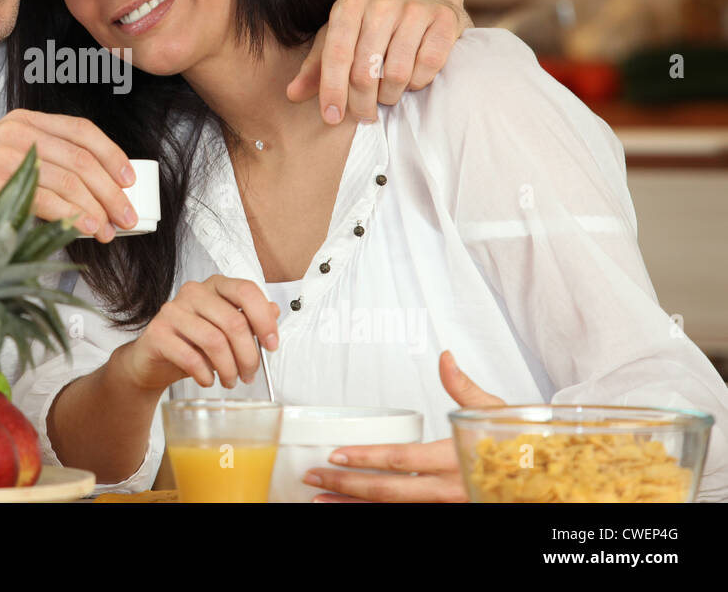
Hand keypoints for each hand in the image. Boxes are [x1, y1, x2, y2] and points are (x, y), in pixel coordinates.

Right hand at [0, 108, 136, 242]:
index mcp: (25, 121)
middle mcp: (18, 129)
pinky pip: (51, 197)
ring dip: (99, 208)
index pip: (82, 131)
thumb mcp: (14, 170)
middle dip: (112, 190)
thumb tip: (102, 199)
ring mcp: (8, 150)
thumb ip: (50, 173)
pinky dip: (76, 215)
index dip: (112, 155)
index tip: (130, 179)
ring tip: (110, 230)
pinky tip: (88, 229)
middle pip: (83, 158)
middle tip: (128, 216)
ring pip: (72, 179)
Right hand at [116, 275, 280, 393]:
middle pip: (233, 322)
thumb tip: (274, 310)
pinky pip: (190, 357)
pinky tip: (208, 380)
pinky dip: (205, 374)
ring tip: (230, 380)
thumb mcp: (225, 332)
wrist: (153, 361)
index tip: (271, 345)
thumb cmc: (192, 344)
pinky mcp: (157, 333)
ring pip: (214, 341)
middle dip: (248, 355)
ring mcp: (172, 310)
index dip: (264, 320)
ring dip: (229, 368)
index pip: (246, 290)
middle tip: (249, 374)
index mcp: (214, 286)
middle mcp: (193, 292)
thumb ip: (249, 319)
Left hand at [287, 0, 470, 123]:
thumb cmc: (375, 23)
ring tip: (389, 94)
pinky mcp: (445, 18)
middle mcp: (381, 2)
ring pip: (397, 74)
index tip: (331, 118)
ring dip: (392, 95)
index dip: (332, 91)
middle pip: (365, 71)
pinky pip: (427, 67)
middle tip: (365, 115)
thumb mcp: (341, 37)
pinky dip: (419, 82)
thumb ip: (317, 66)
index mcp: (349, 5)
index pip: (336, 55)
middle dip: (362, 103)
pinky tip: (413, 78)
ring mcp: (415, 8)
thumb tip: (292, 95)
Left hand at [302, 350, 505, 501]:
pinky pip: (410, 517)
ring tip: (323, 502)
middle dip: (346, 487)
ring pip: (395, 511)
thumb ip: (462, 387)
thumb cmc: (524, 443)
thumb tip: (445, 358)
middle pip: (389, 492)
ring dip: (355, 508)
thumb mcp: (495, 410)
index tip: (335, 455)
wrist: (560, 478)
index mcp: (458, 458)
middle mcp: (452, 489)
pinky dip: (378, 514)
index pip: (401, 460)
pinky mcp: (454, 514)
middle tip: (315, 478)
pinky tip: (355, 511)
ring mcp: (452, 507)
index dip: (365, 458)